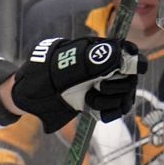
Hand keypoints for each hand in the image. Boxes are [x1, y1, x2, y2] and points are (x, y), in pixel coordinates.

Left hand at [11, 37, 146, 132]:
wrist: (29, 97)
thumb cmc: (40, 75)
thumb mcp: (61, 64)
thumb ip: (89, 61)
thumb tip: (117, 55)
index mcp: (97, 52)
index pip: (128, 51)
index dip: (135, 61)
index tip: (131, 70)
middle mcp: (104, 68)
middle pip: (131, 78)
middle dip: (116, 87)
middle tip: (96, 86)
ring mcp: (103, 86)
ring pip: (125, 96)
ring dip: (108, 102)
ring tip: (88, 100)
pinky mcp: (99, 103)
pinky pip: (118, 110)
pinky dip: (108, 113)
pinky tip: (93, 111)